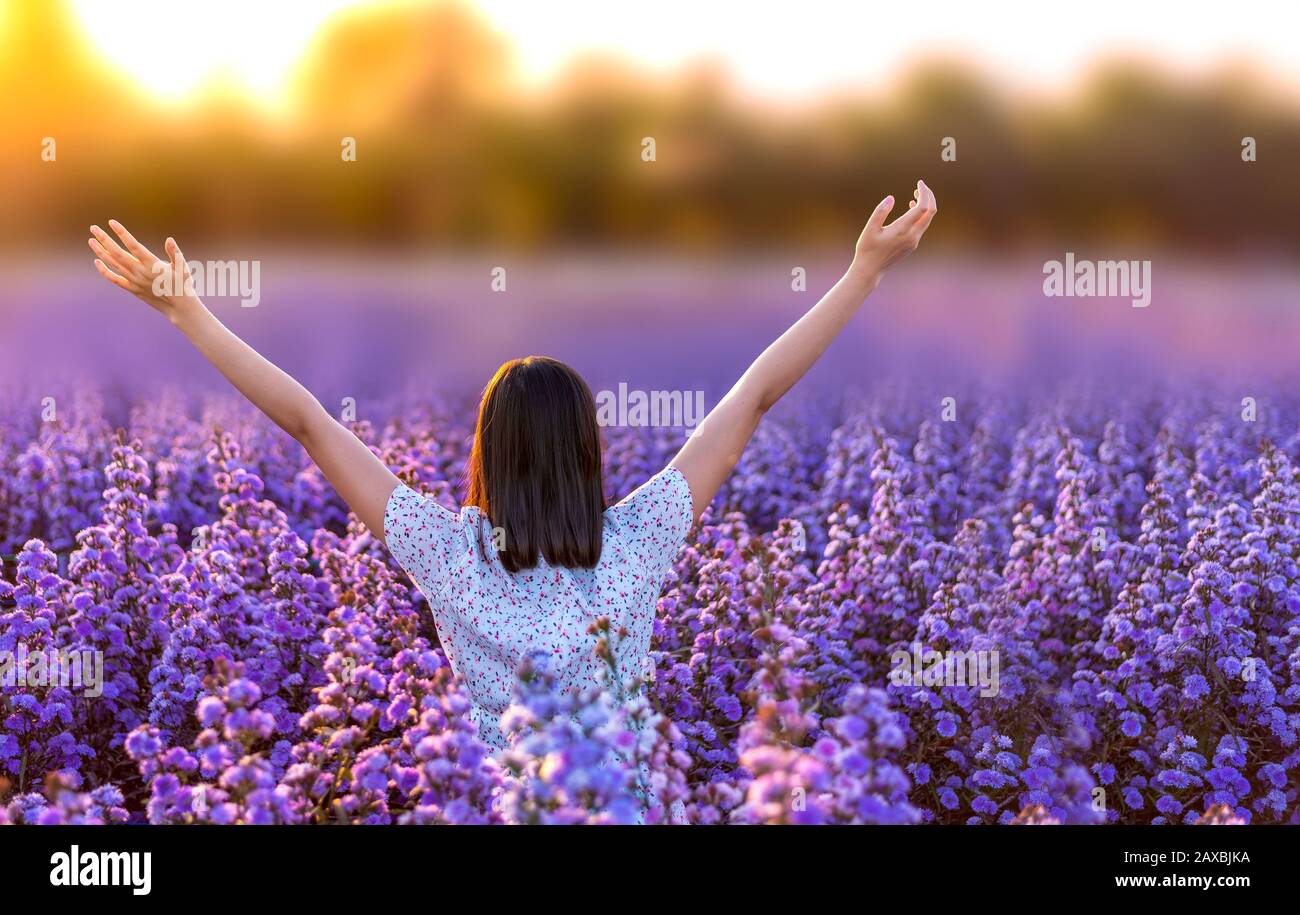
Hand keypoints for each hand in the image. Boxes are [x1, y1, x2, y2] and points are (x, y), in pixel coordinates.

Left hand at [89, 221, 203, 324]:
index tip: (112, 222)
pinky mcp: (133, 289)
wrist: (180, 308)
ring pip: (113, 264)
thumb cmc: (183, 284)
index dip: (122, 233)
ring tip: (91, 241)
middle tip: (93, 228)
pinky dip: (104, 271)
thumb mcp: (183, 267)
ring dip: (100, 252)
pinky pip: (115, 279)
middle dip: (104, 239)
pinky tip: (97, 262)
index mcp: (152, 264)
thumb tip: (169, 239)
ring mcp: (135, 281)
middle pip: (117, 253)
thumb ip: (175, 253)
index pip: (133, 245)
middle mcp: (140, 272)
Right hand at [849, 179, 936, 281]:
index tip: (919, 183)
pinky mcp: (912, 244)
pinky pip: (922, 226)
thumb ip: (880, 212)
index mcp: (902, 230)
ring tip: (916, 194)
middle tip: (920, 186)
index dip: (924, 193)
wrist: (870, 270)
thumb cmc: (867, 249)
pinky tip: (911, 208)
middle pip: (930, 212)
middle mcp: (912, 236)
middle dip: (929, 196)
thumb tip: (891, 197)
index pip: (923, 208)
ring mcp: (914, 241)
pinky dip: (921, 214)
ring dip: (925, 205)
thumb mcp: (870, 229)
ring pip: (927, 219)